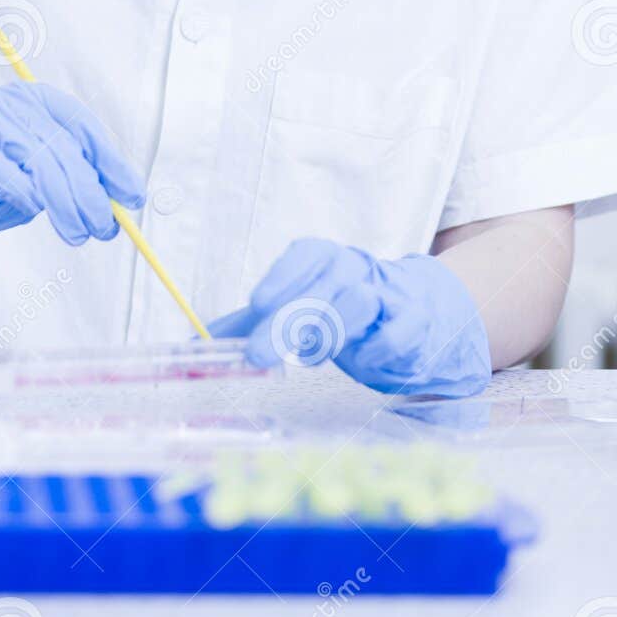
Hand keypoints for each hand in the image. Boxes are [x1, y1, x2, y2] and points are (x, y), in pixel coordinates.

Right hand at [0, 82, 145, 257]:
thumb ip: (72, 179)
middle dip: (90, 192)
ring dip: (64, 200)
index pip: (84, 128)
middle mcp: (11, 104)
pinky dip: (21, 189)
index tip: (132, 197)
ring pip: (38, 159)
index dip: (112, 164)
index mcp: (35, 102)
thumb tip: (118, 201)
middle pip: (64, 147)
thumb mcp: (37, 178)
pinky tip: (34, 208)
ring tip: (78, 232)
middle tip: (105, 227)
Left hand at [208, 238, 490, 397]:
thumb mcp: (297, 309)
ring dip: (331, 327)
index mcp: (325, 259)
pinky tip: (361, 359)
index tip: (256, 306)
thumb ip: (252, 324)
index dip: (280, 279)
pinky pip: (400, 330)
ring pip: (361, 299)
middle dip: (288, 319)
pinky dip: (377, 346)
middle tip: (258, 354)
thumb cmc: (344, 308)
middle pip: (323, 283)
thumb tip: (196, 340)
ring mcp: (388, 294)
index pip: (303, 257)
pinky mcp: (414, 323)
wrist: (419, 310)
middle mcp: (355, 269)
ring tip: (309, 355)